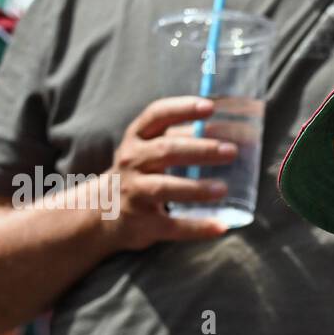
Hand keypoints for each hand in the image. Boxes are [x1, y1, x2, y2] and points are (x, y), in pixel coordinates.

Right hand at [94, 96, 238, 251]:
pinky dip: (197, 227)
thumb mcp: (150, 149)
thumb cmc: (139, 173)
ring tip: (222, 189)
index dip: (182, 109)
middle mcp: (133, 162)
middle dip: (200, 150)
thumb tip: (228, 127)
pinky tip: (220, 227)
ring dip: (195, 188)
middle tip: (231, 151)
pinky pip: (172, 225)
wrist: (102, 213)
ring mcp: (135, 193)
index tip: (209, 107)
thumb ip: (183, 137)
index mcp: (137, 138)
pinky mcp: (143, 223)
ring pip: (164, 188)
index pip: (157, 115)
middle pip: (166, 151)